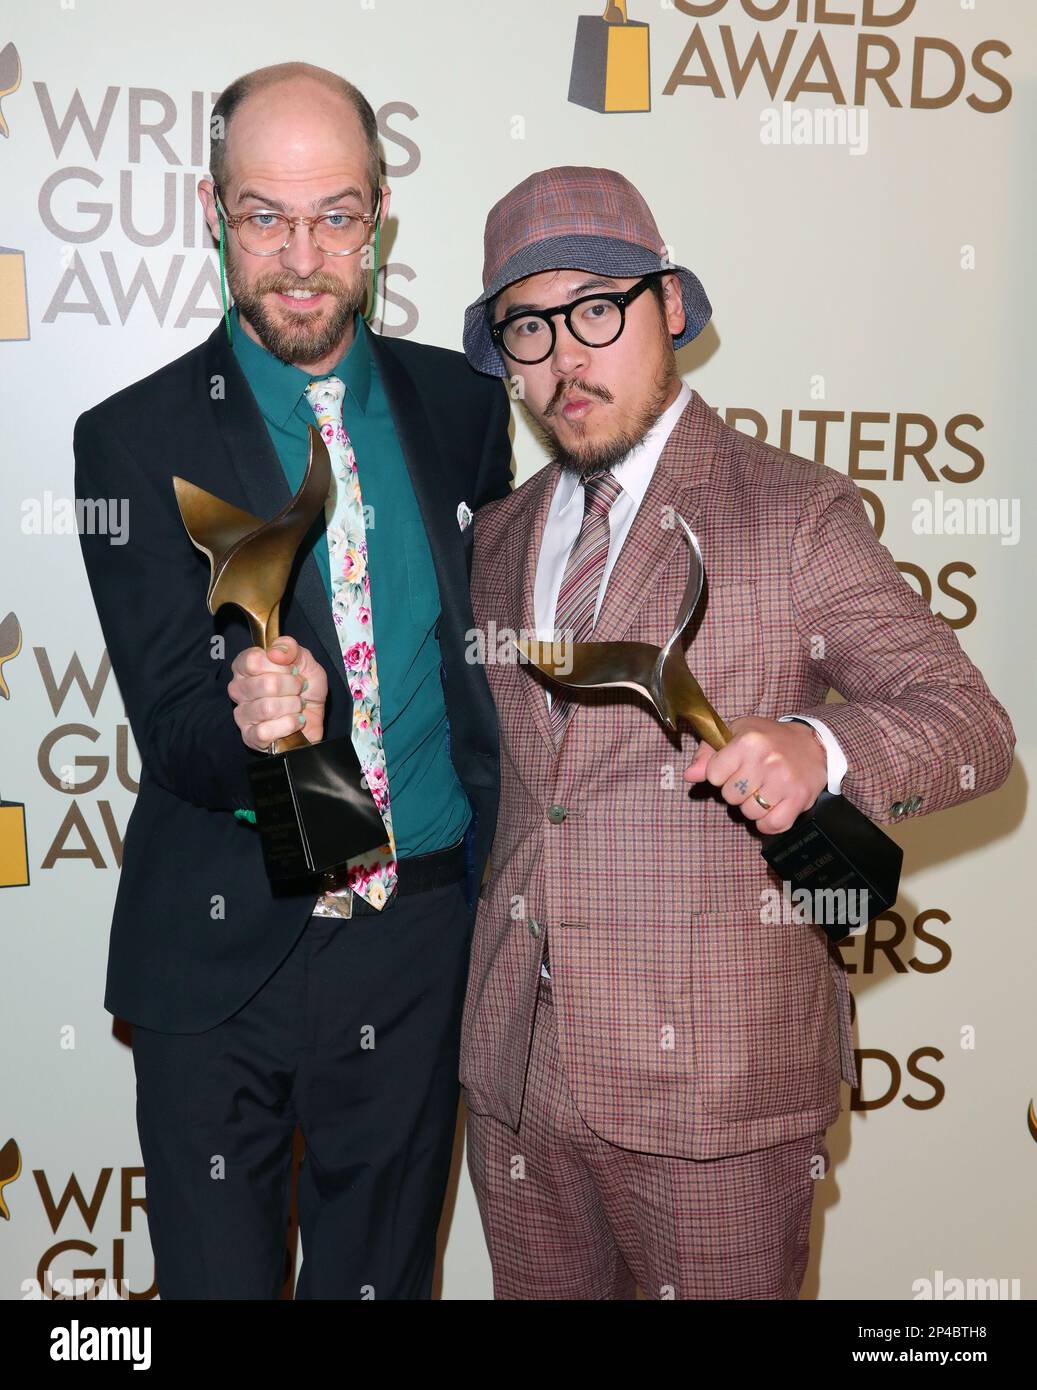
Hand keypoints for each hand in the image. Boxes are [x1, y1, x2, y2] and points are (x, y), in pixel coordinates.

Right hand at [227, 636, 328, 750]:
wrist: (315, 715)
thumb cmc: (304, 686)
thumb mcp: (305, 660)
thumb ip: (290, 648)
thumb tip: (275, 652)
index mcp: (245, 666)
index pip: (253, 660)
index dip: (280, 666)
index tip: (292, 669)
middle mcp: (238, 689)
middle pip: (265, 684)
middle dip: (292, 686)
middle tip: (298, 689)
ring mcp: (242, 714)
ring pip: (267, 708)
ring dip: (292, 706)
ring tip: (297, 705)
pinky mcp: (250, 737)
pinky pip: (265, 732)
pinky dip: (288, 725)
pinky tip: (295, 721)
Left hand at [682, 716, 826, 833]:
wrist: (813, 744)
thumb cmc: (769, 739)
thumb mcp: (736, 733)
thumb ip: (708, 753)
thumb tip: (689, 775)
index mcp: (748, 741)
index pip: (713, 775)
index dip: (719, 774)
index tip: (732, 768)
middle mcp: (766, 761)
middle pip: (730, 796)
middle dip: (736, 790)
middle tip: (751, 779)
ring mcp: (784, 781)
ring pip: (749, 812)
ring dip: (752, 806)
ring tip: (763, 790)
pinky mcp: (799, 799)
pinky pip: (772, 825)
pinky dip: (768, 823)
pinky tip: (771, 808)